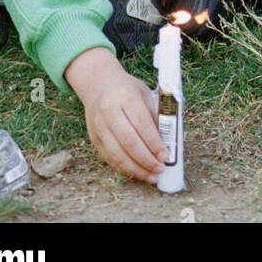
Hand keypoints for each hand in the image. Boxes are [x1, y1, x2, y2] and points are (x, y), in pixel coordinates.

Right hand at [65, 48, 168, 183]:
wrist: (98, 84)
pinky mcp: (94, 138)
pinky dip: (125, 168)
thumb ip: (154, 114)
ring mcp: (99, 126)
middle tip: (160, 169)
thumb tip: (167, 141)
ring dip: (136, 169)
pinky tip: (137, 171)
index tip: (166, 156)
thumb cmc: (127, 89)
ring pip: (117, 154)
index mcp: (125, 96)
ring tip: (151, 176)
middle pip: (129, 142)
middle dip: (147, 160)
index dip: (154, 143)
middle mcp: (109, 111)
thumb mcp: (144, 94)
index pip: (142, 124)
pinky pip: (110, 158)